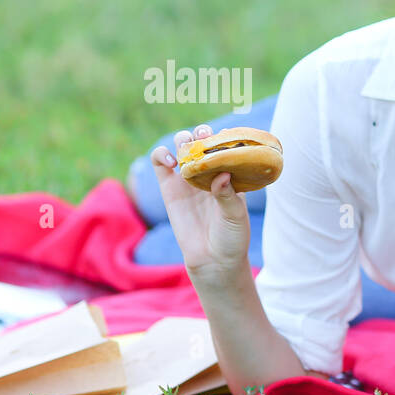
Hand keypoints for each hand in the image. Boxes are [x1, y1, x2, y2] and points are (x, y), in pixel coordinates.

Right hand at [150, 124, 251, 286]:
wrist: (213, 261)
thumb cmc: (231, 237)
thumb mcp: (235, 216)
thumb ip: (227, 195)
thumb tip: (223, 175)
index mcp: (229, 172)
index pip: (224, 144)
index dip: (223, 136)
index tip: (224, 138)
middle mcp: (208, 172)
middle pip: (201, 140)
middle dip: (202, 133)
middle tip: (204, 137)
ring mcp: (187, 179)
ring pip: (181, 146)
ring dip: (183, 140)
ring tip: (186, 149)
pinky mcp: (168, 188)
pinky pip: (159, 163)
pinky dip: (161, 154)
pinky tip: (170, 161)